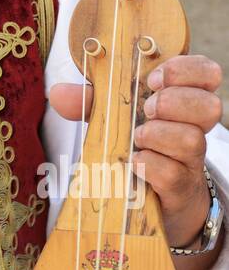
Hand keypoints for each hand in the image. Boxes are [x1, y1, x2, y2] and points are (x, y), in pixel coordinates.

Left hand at [49, 54, 222, 247]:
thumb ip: (90, 101)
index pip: (207, 72)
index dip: (186, 71)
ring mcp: (191, 160)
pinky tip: (134, 162)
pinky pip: (172, 172)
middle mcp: (194, 127)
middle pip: (209, 105)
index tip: (154, 79)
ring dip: (158, 134)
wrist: (153, 198)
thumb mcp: (114, 117)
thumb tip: (58, 92)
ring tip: (137, 137)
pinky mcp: (180, 188)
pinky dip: (148, 164)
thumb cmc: (137, 145)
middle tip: (147, 110)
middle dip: (173, 102)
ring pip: (192, 139)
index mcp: (183, 99)